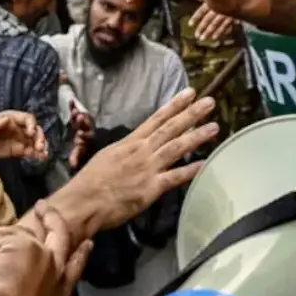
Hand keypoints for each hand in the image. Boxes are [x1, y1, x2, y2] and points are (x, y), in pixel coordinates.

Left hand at [0, 111, 48, 161]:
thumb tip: (7, 120)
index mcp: (12, 118)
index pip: (27, 119)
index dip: (31, 124)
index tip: (31, 133)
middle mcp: (19, 127)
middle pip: (35, 130)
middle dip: (39, 137)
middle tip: (39, 147)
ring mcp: (20, 139)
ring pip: (35, 141)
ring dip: (41, 146)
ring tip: (43, 154)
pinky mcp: (18, 150)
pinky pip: (31, 151)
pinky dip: (37, 154)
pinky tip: (41, 158)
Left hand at [0, 206, 91, 295]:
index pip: (74, 272)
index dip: (79, 256)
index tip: (85, 245)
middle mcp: (57, 273)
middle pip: (63, 239)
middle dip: (57, 223)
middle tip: (50, 211)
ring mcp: (44, 257)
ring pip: (35, 230)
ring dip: (23, 222)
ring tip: (13, 219)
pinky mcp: (23, 246)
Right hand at [62, 87, 217, 233]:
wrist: (81, 203)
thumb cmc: (90, 182)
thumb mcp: (107, 157)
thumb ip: (126, 151)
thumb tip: (137, 147)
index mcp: (130, 143)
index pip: (156, 119)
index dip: (174, 105)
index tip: (189, 93)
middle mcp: (141, 151)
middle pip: (170, 128)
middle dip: (191, 114)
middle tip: (210, 102)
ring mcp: (147, 168)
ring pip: (176, 148)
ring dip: (197, 136)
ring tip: (214, 127)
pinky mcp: (150, 188)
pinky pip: (175, 177)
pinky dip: (190, 170)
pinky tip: (205, 163)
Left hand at [191, 3, 238, 41]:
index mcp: (213, 0)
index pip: (203, 10)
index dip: (196, 17)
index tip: (190, 24)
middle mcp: (219, 7)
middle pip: (209, 18)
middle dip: (202, 27)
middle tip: (196, 35)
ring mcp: (226, 13)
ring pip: (216, 24)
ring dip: (209, 31)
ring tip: (203, 38)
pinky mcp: (233, 16)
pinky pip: (225, 25)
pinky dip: (220, 31)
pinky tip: (215, 37)